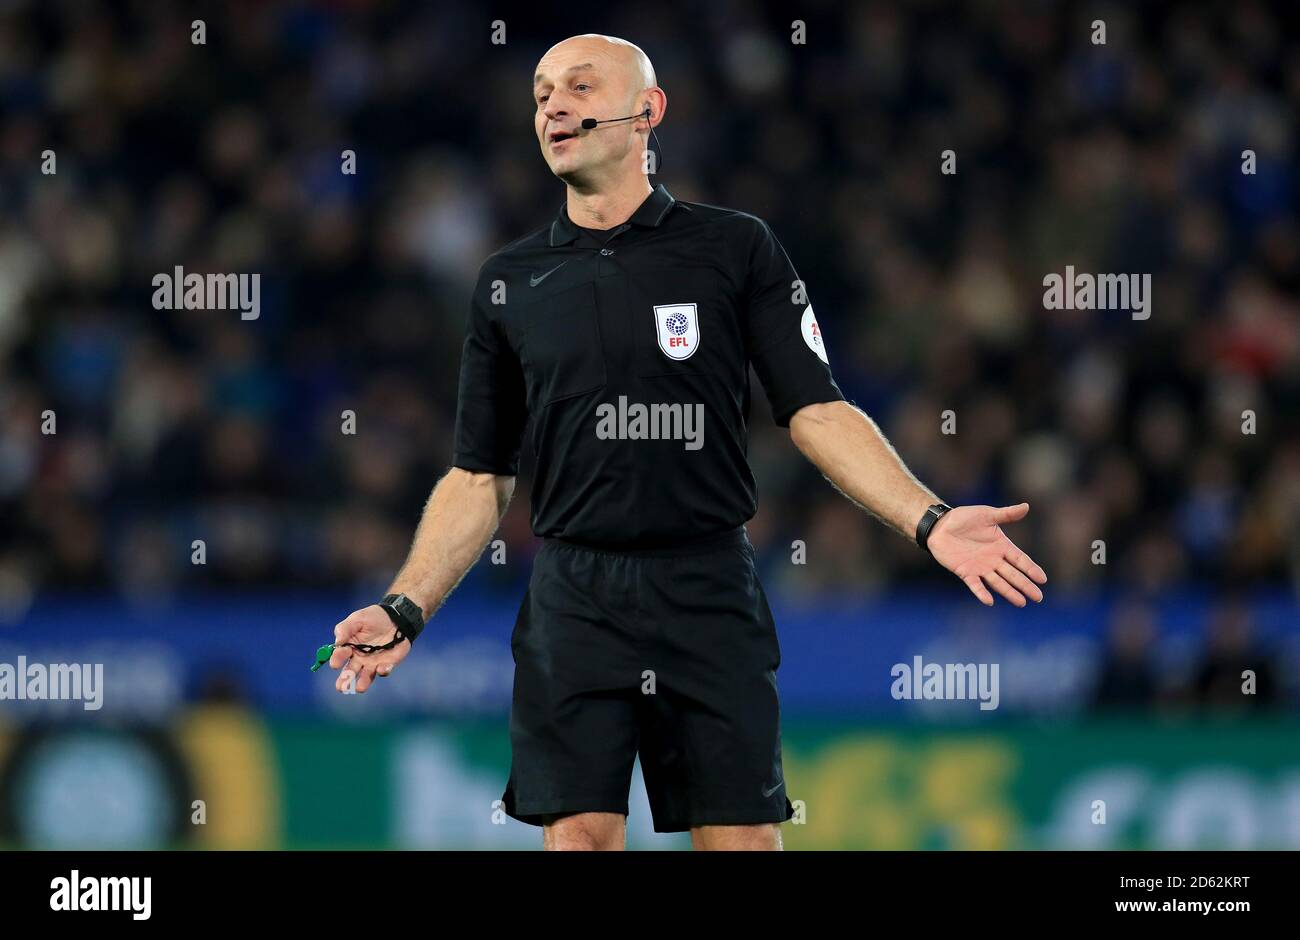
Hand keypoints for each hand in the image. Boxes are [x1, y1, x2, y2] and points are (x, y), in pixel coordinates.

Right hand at [329, 605, 413, 692]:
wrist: (396, 617)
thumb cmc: (373, 618)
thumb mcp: (357, 618)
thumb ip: (345, 628)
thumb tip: (337, 642)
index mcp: (348, 648)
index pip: (339, 656)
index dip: (336, 660)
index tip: (335, 663)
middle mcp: (359, 659)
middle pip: (349, 673)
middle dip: (344, 681)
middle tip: (341, 687)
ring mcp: (373, 663)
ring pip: (366, 677)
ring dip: (363, 683)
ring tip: (360, 688)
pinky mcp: (388, 663)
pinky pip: (384, 670)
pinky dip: (383, 670)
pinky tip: (381, 668)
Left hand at [926, 502, 1046, 606]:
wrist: (940, 525)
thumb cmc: (964, 518)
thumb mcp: (987, 514)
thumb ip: (1006, 514)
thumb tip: (1026, 506)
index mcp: (1001, 546)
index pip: (1020, 560)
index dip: (1031, 569)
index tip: (1043, 579)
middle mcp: (993, 559)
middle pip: (1013, 575)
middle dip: (1025, 585)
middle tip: (1038, 597)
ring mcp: (980, 567)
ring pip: (998, 582)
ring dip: (1009, 592)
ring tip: (1022, 603)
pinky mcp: (965, 572)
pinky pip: (975, 584)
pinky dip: (982, 593)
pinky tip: (989, 601)